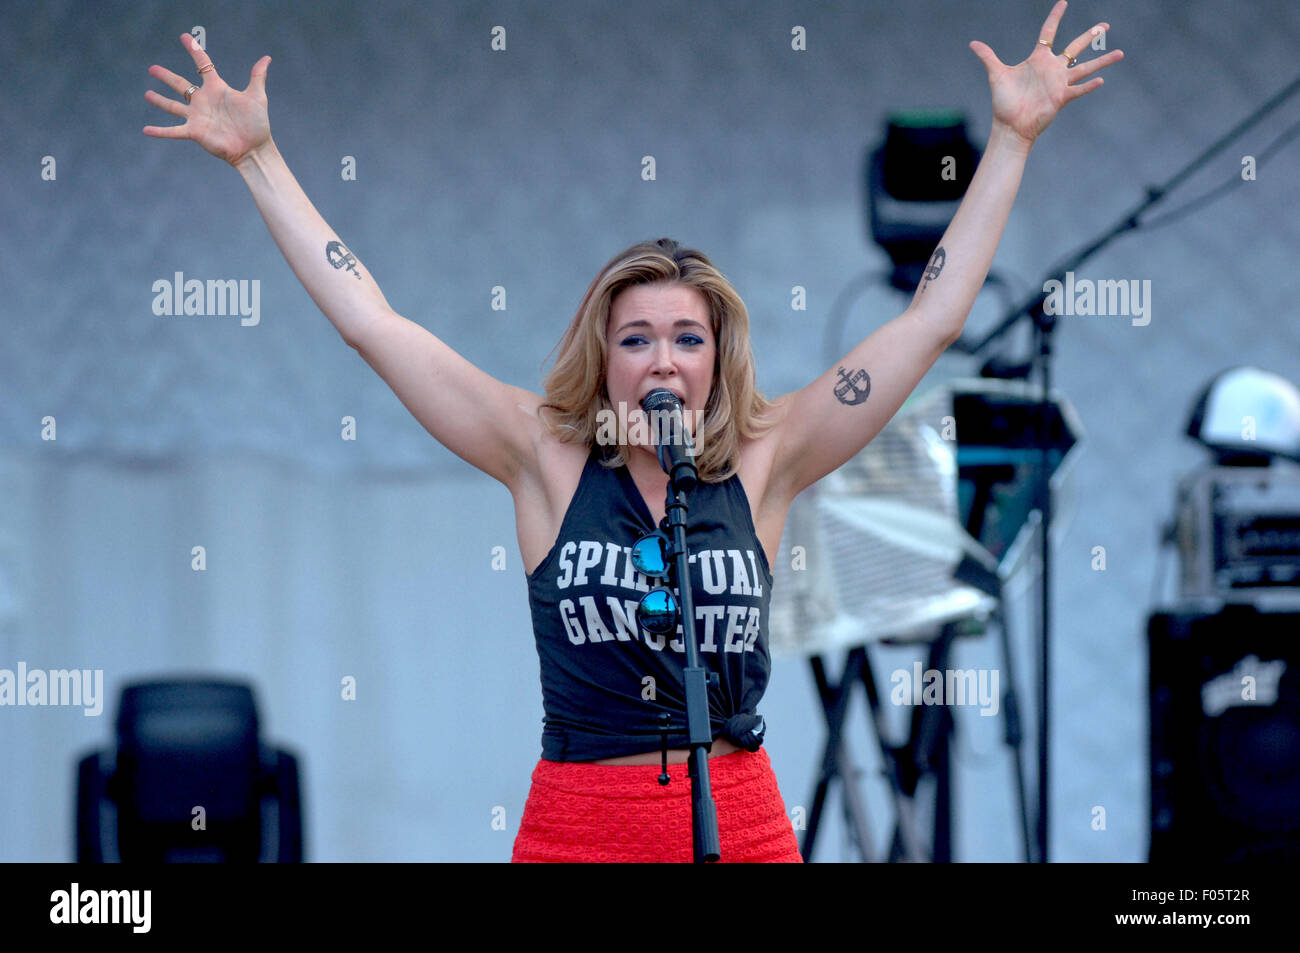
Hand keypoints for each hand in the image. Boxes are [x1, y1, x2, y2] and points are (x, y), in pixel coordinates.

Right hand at [143, 34, 272, 166]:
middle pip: (180, 84)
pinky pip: (173, 131)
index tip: (184, 37)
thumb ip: (257, 77)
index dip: (194, 50)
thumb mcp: (257, 97)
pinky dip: (160, 131)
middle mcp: (204, 101)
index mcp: (217, 89)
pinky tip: (146, 130)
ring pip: (172, 106)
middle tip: (152, 68)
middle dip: (166, 76)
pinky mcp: (195, 132)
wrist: (254, 149)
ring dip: (159, 100)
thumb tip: (266, 58)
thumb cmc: (257, 124)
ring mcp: (197, 117)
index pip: (203, 64)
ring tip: (147, 94)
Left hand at [969, 0, 1123, 149]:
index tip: (1063, 2)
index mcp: (1038, 59)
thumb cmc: (1004, 102)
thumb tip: (972, 43)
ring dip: (1102, 61)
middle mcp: (1052, 69)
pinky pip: (1078, 90)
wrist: (1010, 125)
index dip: (1055, 17)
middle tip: (1104, 24)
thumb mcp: (996, 75)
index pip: (1049, 33)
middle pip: (1075, 46)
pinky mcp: (1061, 98)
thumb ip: (988, 57)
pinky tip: (1101, 80)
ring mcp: (1059, 83)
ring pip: (1085, 67)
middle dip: (1089, 35)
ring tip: (1120, 52)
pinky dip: (1089, 86)